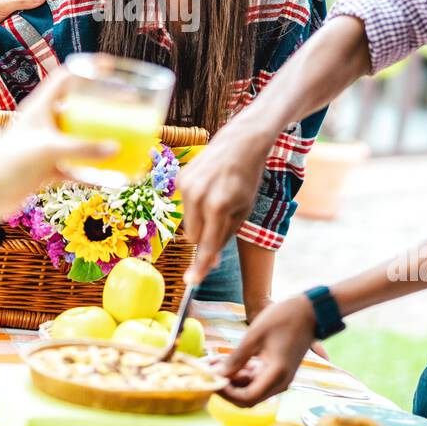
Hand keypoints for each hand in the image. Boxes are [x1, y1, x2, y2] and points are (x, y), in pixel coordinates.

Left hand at [0, 68, 116, 205]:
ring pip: (79, 139)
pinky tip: (109, 178)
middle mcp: (44, 124)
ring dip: (99, 140)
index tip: (112, 67)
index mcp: (41, 107)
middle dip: (104, 107)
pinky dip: (91, 172)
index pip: (67, 77)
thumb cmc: (7, 163)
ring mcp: (45, 147)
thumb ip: (82, 149)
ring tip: (125, 140)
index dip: (88, 69)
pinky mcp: (45, 169)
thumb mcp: (48, 150)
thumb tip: (116, 148)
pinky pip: (75, 167)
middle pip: (79, 107)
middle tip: (129, 106)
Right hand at [178, 119, 275, 285]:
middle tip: (223, 217)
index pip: (207, 244)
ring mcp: (186, 185)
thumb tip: (211, 263)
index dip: (200, 266)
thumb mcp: (243, 211)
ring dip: (201, 219)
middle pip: (194, 237)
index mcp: (219, 206)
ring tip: (217, 198)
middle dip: (206, 236)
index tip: (191, 282)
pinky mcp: (180, 178)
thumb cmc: (246, 180)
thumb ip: (224, 237)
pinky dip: (195, 204)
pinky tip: (209, 187)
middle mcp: (198, 196)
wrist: (240, 143)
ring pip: (187, 222)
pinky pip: (184, 205)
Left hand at [218, 294, 316, 406]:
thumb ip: (236, 358)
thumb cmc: (284, 318)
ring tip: (215, 363)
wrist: (309, 310)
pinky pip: (257, 379)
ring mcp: (280, 377)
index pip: (247, 398)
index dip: (226, 393)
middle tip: (210, 373)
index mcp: (276, 375)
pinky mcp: (278, 371)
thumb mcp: (254, 335)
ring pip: (251, 388)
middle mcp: (280, 382)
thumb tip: (218, 375)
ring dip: (233, 379)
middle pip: (248, 398)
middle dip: (227, 388)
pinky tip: (229, 361)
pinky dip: (242, 373)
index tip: (211, 380)